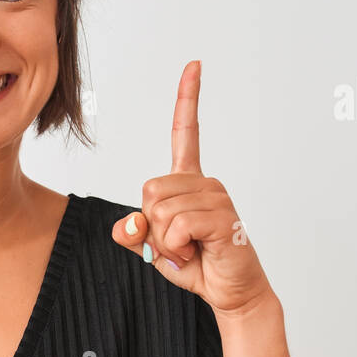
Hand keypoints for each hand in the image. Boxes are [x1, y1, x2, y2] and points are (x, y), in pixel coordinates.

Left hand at [111, 61, 272, 316]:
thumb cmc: (195, 263)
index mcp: (188, 181)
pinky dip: (177, 247)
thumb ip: (133, 232)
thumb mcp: (152, 247)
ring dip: (165, 241)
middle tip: (178, 241)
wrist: (229, 290)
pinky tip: (198, 251)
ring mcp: (216, 197)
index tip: (194, 65)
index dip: (188, 99)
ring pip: (159, 211)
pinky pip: (177, 227)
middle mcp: (205, 182)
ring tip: (190, 248)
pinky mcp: (222, 218)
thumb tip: (128, 224)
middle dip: (151, 225)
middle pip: (148, 190)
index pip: (185, 132)